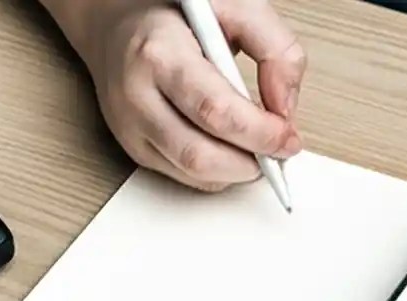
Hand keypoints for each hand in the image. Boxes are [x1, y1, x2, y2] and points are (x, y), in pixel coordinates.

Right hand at [76, 0, 305, 191]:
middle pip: (200, 155)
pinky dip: (218, 172)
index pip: (215, 111)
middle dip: (251, 162)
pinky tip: (231, 147)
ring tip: (257, 147)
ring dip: (237, 171)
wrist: (118, 25)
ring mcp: (130, 126)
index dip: (260, 134)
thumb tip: (286, 109)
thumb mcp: (236, 9)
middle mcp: (136, 94)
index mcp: (160, 53)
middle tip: (278, 151)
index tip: (288, 138)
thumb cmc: (178, 16)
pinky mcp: (133, 147)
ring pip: (193, 174)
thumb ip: (276, 50)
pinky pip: (184, 177)